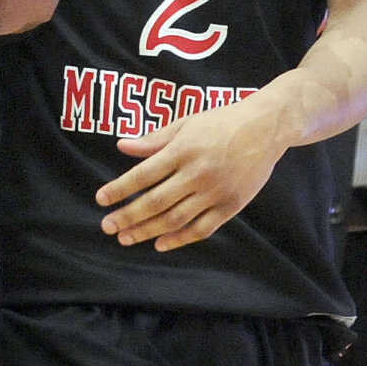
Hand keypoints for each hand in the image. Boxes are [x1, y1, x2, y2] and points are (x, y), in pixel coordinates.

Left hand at [94, 97, 283, 251]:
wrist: (265, 128)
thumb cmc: (220, 122)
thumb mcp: (185, 123)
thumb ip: (154, 139)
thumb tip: (121, 146)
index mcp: (183, 149)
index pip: (143, 174)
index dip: (120, 188)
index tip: (101, 199)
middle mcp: (197, 173)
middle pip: (156, 201)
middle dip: (128, 216)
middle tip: (107, 226)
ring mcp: (216, 192)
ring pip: (176, 219)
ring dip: (148, 231)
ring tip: (126, 238)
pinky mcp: (231, 206)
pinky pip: (202, 229)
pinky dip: (179, 239)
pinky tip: (160, 243)